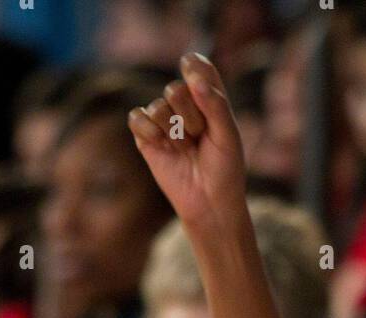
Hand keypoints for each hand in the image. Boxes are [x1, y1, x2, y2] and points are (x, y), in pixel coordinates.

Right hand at [128, 53, 246, 234]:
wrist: (210, 204)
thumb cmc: (225, 170)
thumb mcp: (228, 136)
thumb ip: (215, 104)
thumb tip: (193, 78)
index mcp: (208, 97)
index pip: (197, 65)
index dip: (194, 69)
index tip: (198, 85)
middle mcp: (184, 104)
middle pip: (175, 88)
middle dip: (189, 117)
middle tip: (200, 139)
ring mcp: (164, 120)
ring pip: (158, 106)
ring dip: (173, 131)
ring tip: (186, 149)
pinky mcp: (146, 136)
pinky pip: (137, 118)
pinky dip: (149, 132)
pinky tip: (163, 147)